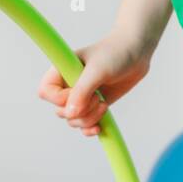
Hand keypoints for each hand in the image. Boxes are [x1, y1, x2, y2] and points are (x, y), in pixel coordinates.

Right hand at [38, 36, 152, 137]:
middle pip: (60, 111)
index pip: (46, 92)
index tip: (80, 92)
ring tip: (103, 104)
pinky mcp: (93, 106)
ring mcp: (81, 97)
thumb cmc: (115, 53)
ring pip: (73, 120)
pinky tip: (99, 127)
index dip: (60, 99)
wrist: (136, 52)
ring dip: (89, 119)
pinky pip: (83, 126)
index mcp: (61, 70)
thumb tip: (70, 114)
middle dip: (80, 111)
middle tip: (97, 97)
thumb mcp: (97, 70)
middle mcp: (68, 85)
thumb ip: (82, 91)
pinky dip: (90, 129)